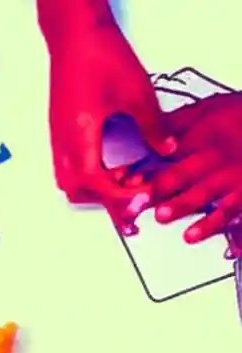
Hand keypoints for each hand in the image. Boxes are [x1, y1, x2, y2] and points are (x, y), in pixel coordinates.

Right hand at [46, 24, 174, 204]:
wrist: (74, 37)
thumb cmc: (96, 57)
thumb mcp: (137, 92)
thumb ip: (153, 125)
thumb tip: (165, 148)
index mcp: (79, 134)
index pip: (92, 182)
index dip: (117, 197)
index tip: (141, 198)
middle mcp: (63, 140)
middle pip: (75, 190)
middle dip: (105, 200)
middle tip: (135, 198)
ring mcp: (58, 136)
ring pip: (69, 180)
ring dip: (95, 188)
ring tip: (126, 182)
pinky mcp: (60, 130)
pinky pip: (69, 165)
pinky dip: (90, 174)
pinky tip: (113, 165)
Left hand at [145, 93, 241, 242]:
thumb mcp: (212, 109)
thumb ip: (177, 122)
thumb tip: (144, 131)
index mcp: (204, 136)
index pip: (167, 153)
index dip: (143, 168)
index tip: (123, 181)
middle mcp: (219, 157)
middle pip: (184, 175)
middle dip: (159, 191)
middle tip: (138, 204)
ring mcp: (237, 177)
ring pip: (210, 195)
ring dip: (187, 208)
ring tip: (170, 222)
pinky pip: (236, 212)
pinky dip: (225, 229)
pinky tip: (210, 243)